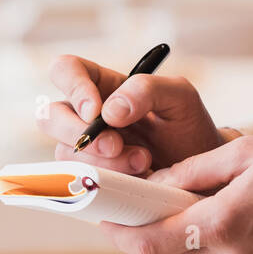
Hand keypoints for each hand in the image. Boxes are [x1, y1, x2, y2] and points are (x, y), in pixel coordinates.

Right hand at [39, 53, 229, 175]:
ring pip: (65, 153)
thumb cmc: (188, 126)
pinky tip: (134, 179)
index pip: (65, 71)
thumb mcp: (180, 97)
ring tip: (142, 162)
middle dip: (78, 133)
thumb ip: (147, 89)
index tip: (95, 111)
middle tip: (116, 145)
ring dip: (102, 161)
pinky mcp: (90, 180)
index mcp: (102, 85)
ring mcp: (85, 150)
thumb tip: (109, 110)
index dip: (72, 87)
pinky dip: (104, 182)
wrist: (202, 172)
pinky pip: (77, 182)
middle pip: (50, 116)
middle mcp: (86, 116)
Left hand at [98, 132, 252, 253]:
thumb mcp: (246, 151)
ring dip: (176, 249)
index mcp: (227, 224)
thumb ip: (196, 170)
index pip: (156, 242)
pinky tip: (209, 229)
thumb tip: (158, 182)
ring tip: (168, 219)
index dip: (124, 234)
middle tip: (133, 215)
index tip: (107, 221)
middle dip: (147, 239)